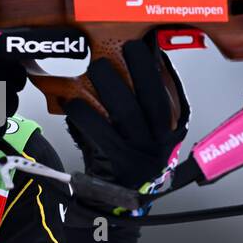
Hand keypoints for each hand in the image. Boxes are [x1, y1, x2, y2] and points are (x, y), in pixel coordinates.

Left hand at [63, 39, 186, 214]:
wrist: (118, 197)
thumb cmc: (129, 154)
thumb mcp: (147, 129)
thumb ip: (146, 99)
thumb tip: (142, 57)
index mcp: (170, 128)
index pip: (170, 95)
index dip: (158, 70)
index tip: (144, 45)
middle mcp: (160, 141)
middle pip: (155, 102)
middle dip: (141, 71)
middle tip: (125, 47)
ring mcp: (139, 153)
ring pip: (128, 115)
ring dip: (111, 87)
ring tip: (96, 67)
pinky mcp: (117, 163)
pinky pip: (101, 135)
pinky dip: (86, 116)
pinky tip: (72, 103)